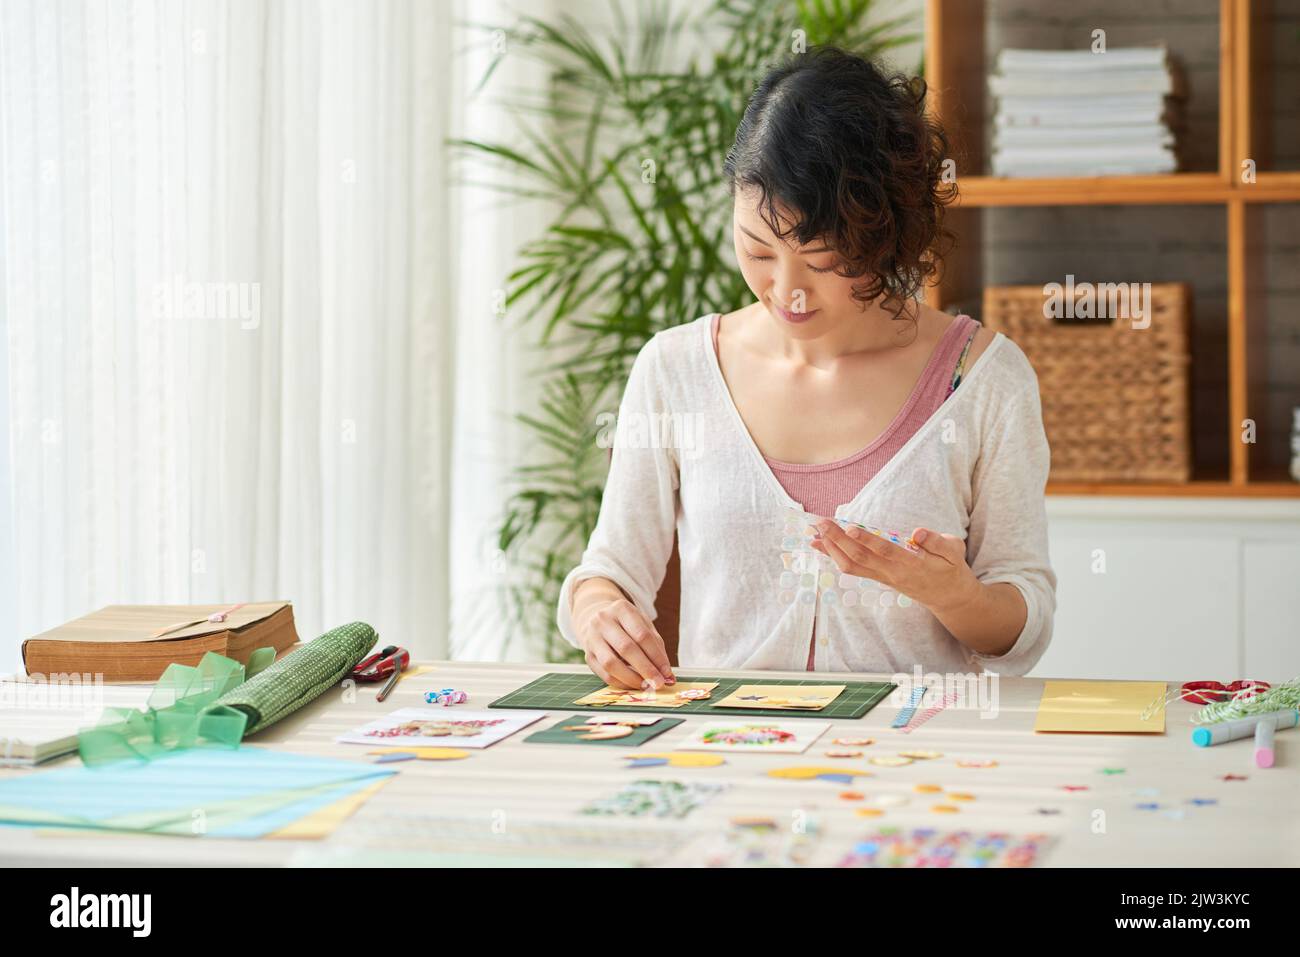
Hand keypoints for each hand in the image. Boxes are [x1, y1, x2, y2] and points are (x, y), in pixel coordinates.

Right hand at [573, 593, 675, 689]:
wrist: (598, 619)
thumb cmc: (627, 625)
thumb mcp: (643, 625)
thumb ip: (656, 647)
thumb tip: (668, 676)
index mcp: (622, 609)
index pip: (642, 635)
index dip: (656, 656)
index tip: (667, 672)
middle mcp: (603, 621)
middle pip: (626, 648)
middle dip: (645, 669)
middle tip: (658, 683)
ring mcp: (592, 638)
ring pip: (611, 663)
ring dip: (631, 678)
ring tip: (646, 686)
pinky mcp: (587, 655)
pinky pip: (604, 674)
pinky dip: (621, 683)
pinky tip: (633, 685)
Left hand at [807, 519, 979, 613]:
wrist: (948, 598)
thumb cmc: (951, 568)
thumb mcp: (954, 551)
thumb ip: (938, 542)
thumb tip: (919, 533)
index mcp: (913, 564)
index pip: (887, 552)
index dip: (868, 541)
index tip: (851, 528)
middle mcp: (894, 573)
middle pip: (861, 558)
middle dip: (838, 540)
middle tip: (821, 523)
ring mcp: (884, 578)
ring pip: (852, 566)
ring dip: (831, 549)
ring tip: (815, 532)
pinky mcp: (878, 578)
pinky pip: (852, 568)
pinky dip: (834, 556)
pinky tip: (821, 545)